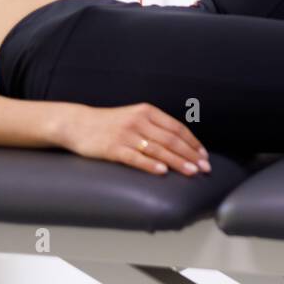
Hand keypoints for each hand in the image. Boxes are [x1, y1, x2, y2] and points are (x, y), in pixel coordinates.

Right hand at [54, 103, 209, 176]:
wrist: (78, 124)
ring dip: (177, 162)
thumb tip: (181, 143)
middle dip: (191, 155)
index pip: (177, 128)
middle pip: (171, 139)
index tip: (204, 156)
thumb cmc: (110, 123)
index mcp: (147, 111)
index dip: (193, 143)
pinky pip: (135, 158)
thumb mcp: (135, 117)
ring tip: (192, 171)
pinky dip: (150, 164)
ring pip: (158, 149)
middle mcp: (139, 121)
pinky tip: (163, 171)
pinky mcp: (113, 148)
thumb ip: (155, 126)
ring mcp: (126, 135)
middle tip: (205, 168)